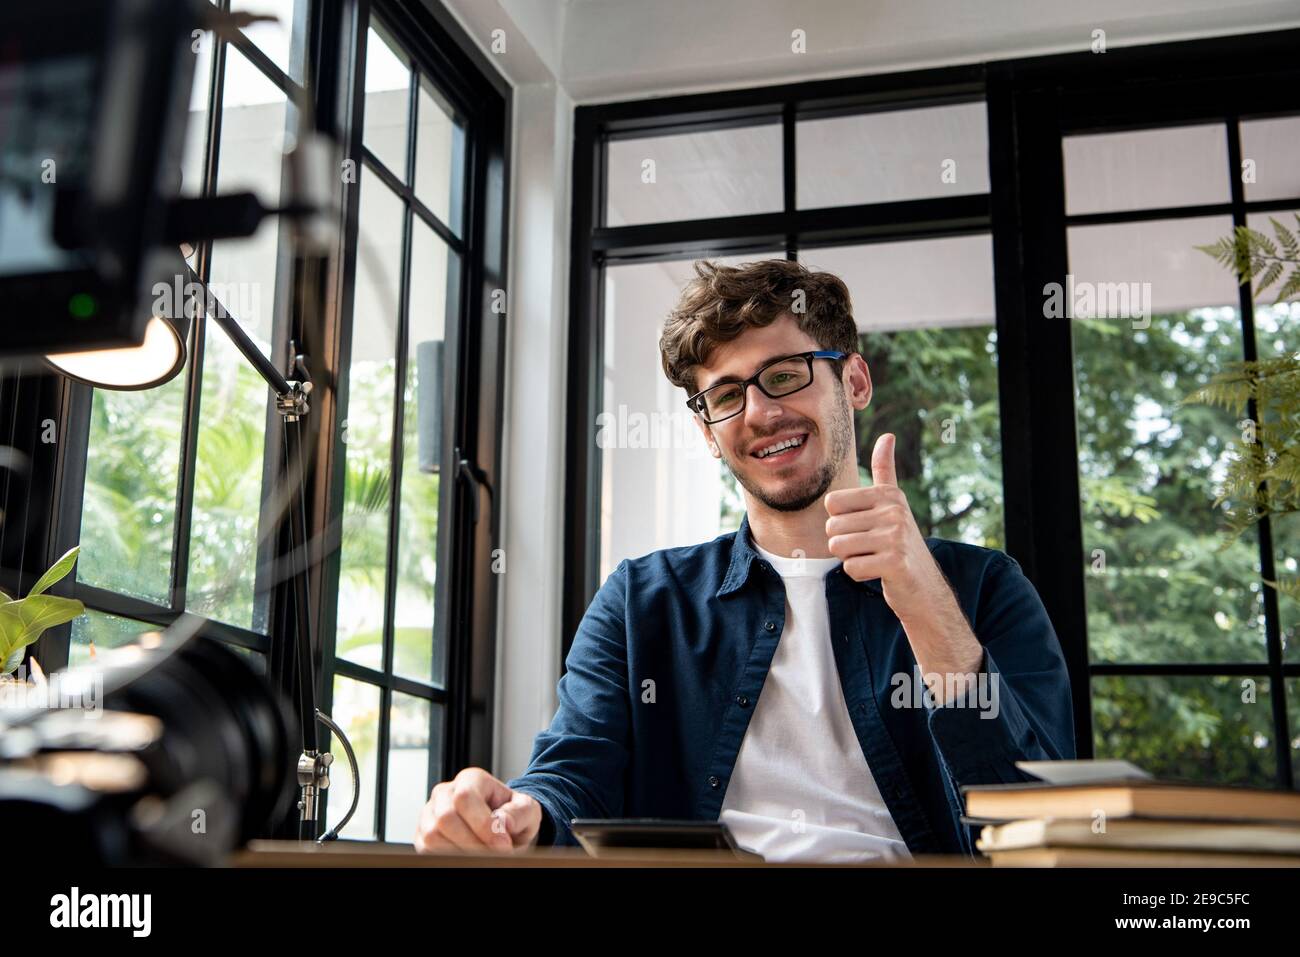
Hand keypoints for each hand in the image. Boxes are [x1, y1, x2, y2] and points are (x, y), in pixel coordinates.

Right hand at [414, 767, 541, 852]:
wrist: (503, 829)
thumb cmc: (513, 816)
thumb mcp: (527, 810)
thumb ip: (519, 813)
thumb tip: (501, 821)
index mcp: (471, 779)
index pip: (465, 798)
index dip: (483, 825)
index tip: (503, 844)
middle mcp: (446, 792)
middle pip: (446, 818)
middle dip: (472, 842)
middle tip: (493, 854)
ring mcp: (430, 812)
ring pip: (432, 835)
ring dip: (459, 851)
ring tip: (481, 855)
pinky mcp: (422, 834)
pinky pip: (425, 849)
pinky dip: (446, 857)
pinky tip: (466, 856)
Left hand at [824, 432, 947, 624]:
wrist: (924, 587)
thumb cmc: (900, 544)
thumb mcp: (893, 504)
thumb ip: (885, 471)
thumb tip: (887, 436)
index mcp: (888, 495)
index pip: (832, 503)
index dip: (840, 521)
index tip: (864, 528)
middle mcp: (894, 511)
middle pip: (832, 527)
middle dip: (844, 544)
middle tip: (871, 549)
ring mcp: (896, 536)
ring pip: (838, 548)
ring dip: (851, 559)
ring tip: (874, 558)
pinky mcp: (894, 562)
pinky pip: (851, 568)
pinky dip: (860, 575)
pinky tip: (880, 572)